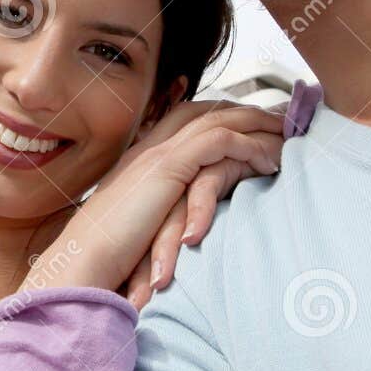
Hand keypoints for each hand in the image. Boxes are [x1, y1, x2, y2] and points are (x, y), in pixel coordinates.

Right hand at [54, 101, 285, 304]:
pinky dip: (249, 146)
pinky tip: (270, 161)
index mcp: (139, 158)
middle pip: (205, 109)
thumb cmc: (104, 256)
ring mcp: (157, 152)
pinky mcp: (169, 166)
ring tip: (288, 133)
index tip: (251, 123)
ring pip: (218, 118)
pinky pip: (221, 140)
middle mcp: (148, 146)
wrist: (83, 261)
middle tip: (281, 118)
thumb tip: (180, 224)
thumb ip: (156, 213)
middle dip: (246, 110)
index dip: (220, 116)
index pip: (185, 118)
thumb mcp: (135, 226)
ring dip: (257, 123)